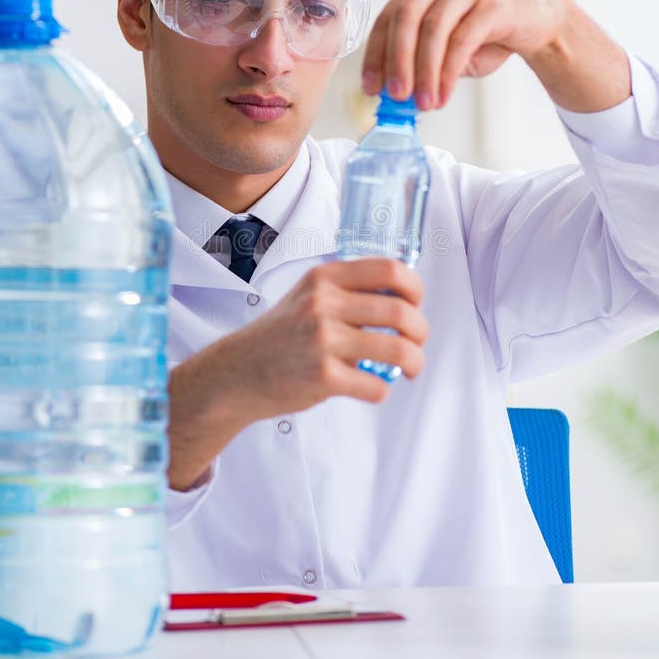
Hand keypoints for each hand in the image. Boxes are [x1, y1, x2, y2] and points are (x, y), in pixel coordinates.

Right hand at [167, 258, 428, 489]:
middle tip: (417, 342)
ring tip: (411, 368)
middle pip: (400, 311)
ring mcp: (323, 340)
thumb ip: (345, 289)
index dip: (414, 287)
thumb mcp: (306, 294)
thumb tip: (398, 295)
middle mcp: (323, 304)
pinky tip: (372, 387)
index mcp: (324, 278)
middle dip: (421, 331)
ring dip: (415, 361)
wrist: (236, 373)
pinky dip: (382, 389)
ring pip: (398, 349)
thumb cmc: (278, 335)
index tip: (416, 303)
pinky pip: (376, 385)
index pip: (389, 269)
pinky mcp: (323, 377)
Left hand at [361, 0, 629, 112]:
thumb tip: (393, 96)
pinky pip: (462, 39)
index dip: (375, 56)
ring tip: (423, 104)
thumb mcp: (443, 49)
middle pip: (405, 19)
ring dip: (424, 72)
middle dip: (396, 62)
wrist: (534, 20)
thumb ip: (418, 64)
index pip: (386, 21)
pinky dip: (448, 72)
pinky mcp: (492, 1)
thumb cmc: (482, 34)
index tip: (371, 89)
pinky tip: (442, 95)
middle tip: (396, 97)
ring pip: (433, 30)